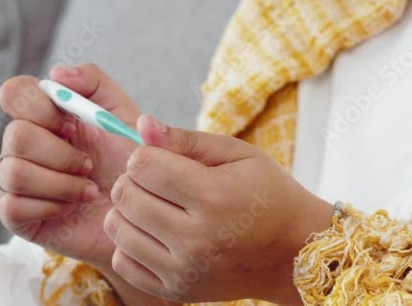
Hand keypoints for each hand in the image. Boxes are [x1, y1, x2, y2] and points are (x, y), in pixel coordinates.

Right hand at [0, 64, 140, 272]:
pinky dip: (50, 207)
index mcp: (46, 114)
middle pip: (16, 135)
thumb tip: (57, 73)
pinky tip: (72, 209)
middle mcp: (25, 144)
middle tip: (90, 165)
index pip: (14, 92)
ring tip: (89, 190)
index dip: (38, 107)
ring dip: (60, 183)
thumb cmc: (132, 163)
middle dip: (60, 153)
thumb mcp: (123, 115)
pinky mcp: (16, 215)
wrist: (143, 214)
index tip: (72, 125)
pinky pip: (11, 206)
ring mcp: (17, 179)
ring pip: (13, 172)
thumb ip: (94, 82)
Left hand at [103, 115, 334, 303]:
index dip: (146, 155)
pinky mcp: (176, 291)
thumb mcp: (237, 154)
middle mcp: (196, 239)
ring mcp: (184, 270)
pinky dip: (130, 243)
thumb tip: (141, 124)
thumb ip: (185, 139)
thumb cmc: (268, 195)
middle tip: (158, 181)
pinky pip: (122, 262)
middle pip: (126, 196)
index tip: (162, 159)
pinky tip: (154, 233)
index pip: (143, 165)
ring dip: (129, 211)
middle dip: (134, 180)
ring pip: (117, 229)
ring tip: (156, 206)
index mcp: (214, 197)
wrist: (294, 253)